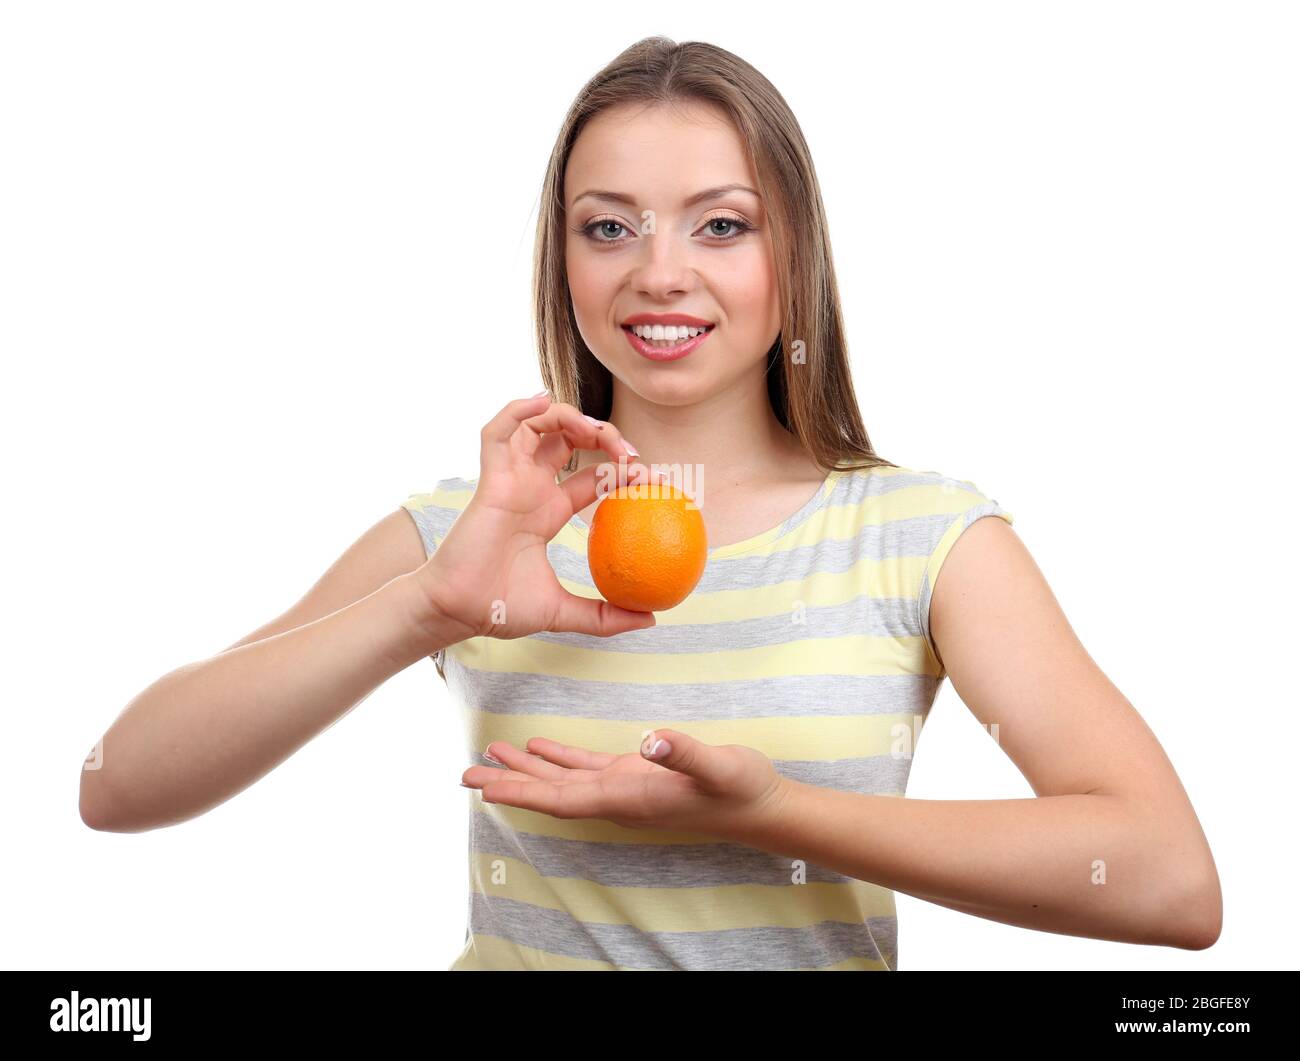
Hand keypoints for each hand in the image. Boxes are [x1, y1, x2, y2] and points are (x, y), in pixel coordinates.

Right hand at [415, 392, 665, 642]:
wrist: (458, 612)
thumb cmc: (500, 610)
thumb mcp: (564, 613)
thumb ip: (604, 617)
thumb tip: (650, 619)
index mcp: (548, 512)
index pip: (592, 476)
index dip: (622, 471)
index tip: (653, 479)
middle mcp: (531, 488)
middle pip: (570, 440)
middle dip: (604, 435)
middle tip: (631, 453)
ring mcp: (510, 479)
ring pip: (539, 425)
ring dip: (572, 418)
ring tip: (599, 433)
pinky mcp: (490, 478)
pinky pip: (498, 432)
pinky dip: (517, 409)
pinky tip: (543, 402)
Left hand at [461, 729, 793, 843]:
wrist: (763, 806)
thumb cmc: (742, 788)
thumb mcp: (718, 766)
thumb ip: (684, 753)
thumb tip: (651, 740)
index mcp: (629, 796)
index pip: (563, 798)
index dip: (522, 792)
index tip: (484, 790)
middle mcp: (618, 798)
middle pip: (551, 793)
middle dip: (508, 784)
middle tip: (464, 776)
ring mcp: (625, 788)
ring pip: (562, 780)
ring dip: (526, 769)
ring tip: (489, 757)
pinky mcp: (635, 776)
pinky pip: (586, 770)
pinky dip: (558, 758)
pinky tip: (538, 747)